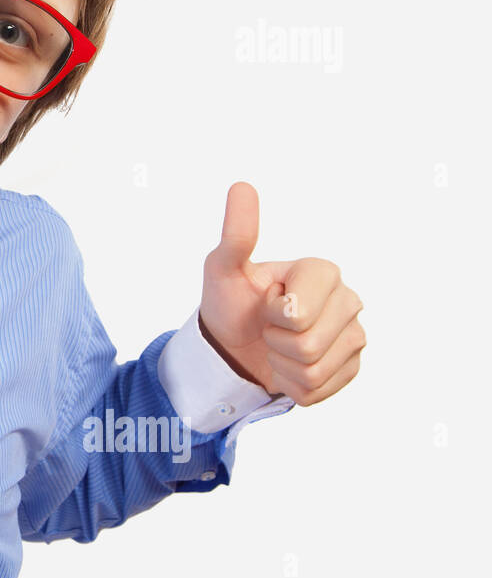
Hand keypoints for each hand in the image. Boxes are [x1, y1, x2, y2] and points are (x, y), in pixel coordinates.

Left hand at [197, 182, 365, 406]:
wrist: (234, 347)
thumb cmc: (230, 303)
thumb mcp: (223, 268)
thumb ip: (237, 233)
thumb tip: (241, 186)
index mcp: (323, 272)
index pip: (300, 312)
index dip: (274, 315)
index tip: (266, 303)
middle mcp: (348, 300)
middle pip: (309, 345)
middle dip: (277, 342)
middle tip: (269, 327)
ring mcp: (354, 335)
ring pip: (315, 370)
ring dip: (283, 365)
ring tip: (277, 346)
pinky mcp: (352, 367)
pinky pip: (320, 391)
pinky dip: (293, 385)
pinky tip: (288, 366)